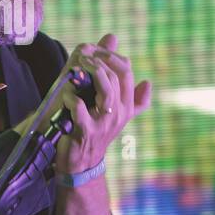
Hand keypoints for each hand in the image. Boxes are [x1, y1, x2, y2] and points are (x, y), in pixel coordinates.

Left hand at [43, 34, 150, 175]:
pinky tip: (66, 95)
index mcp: (125, 106)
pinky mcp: (86, 132)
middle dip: (99, 60)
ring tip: (78, 66)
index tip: (94, 50)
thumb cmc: (96, 133)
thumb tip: (148, 82)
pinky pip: (81, 110)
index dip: (111, 56)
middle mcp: (119, 113)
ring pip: (107, 91)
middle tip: (83, 54)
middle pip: (118, 77)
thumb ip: (129, 96)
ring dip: (92, 74)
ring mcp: (104, 123)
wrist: (82, 164)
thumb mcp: (116, 114)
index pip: (126, 72)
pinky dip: (73, 98)